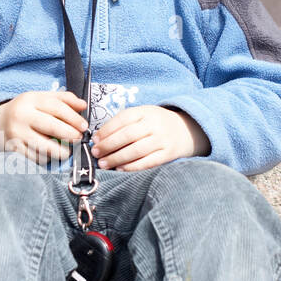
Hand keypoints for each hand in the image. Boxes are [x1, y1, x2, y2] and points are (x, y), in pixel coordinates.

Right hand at [0, 89, 87, 164]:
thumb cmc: (26, 111)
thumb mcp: (41, 99)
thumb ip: (63, 99)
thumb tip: (83, 105)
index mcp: (30, 100)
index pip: (57, 107)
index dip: (74, 118)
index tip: (84, 126)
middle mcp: (21, 115)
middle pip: (52, 126)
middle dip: (70, 135)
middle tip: (79, 139)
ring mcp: (16, 134)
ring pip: (45, 146)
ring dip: (61, 151)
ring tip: (67, 150)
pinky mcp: (13, 150)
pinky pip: (36, 158)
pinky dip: (48, 158)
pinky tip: (51, 154)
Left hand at [90, 104, 209, 170]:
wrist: (186, 131)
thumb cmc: (155, 124)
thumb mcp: (143, 115)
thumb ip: (123, 123)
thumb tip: (99, 138)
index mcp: (145, 111)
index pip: (123, 119)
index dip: (106, 130)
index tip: (94, 139)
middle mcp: (154, 124)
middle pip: (127, 135)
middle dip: (108, 145)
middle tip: (95, 153)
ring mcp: (162, 140)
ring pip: (136, 150)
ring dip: (117, 158)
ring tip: (103, 164)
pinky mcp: (167, 154)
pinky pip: (147, 162)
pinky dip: (132, 167)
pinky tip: (120, 169)